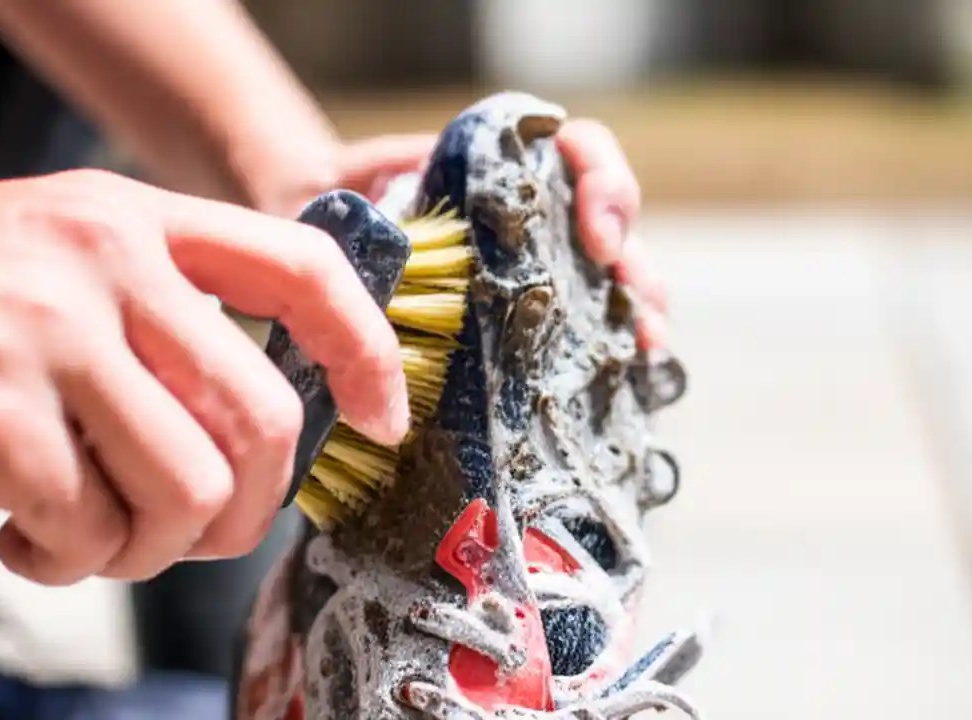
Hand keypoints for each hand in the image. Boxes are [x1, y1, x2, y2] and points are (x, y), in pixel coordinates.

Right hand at [0, 170, 407, 585]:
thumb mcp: (48, 258)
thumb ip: (157, 310)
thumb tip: (265, 413)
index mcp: (131, 220)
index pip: (302, 266)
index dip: (366, 351)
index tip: (381, 419)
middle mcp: (105, 267)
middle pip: (266, 415)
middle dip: (247, 509)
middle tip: (196, 532)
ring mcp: (51, 340)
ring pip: (193, 488)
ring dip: (152, 545)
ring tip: (90, 533)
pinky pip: (96, 532)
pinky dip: (71, 561)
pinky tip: (22, 537)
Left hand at [330, 124, 667, 348]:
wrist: (323, 228)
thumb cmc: (343, 198)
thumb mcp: (356, 181)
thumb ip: (382, 183)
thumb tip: (402, 217)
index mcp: (505, 168)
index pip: (580, 151)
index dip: (604, 185)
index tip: (597, 238)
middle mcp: (535, 212)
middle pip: (615, 222)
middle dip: (637, 263)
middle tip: (638, 307)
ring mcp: (541, 265)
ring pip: (614, 277)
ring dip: (640, 309)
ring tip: (648, 345)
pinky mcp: (533, 317)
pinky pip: (588, 328)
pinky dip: (615, 350)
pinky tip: (632, 376)